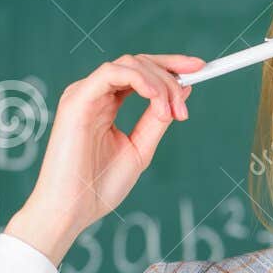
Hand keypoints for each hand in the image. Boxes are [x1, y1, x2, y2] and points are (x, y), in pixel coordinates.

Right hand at [6, 53, 204, 265]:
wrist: (72, 209)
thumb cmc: (99, 186)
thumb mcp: (140, 148)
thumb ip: (158, 120)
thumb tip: (182, 90)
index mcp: (105, 104)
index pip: (140, 72)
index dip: (170, 65)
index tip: (200, 67)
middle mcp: (93, 94)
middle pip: (138, 63)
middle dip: (170, 77)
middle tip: (184, 109)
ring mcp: (83, 94)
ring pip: (129, 64)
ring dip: (159, 83)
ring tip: (171, 112)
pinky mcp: (76, 100)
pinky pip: (111, 73)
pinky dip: (139, 80)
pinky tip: (156, 99)